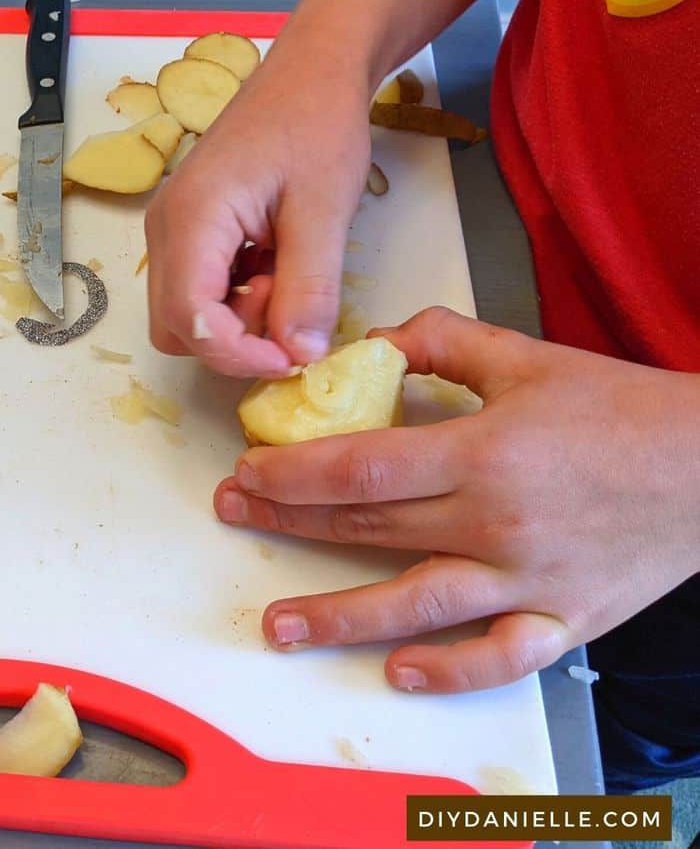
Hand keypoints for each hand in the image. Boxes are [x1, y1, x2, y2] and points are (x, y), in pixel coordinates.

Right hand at [145, 47, 370, 375]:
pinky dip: (242, 299)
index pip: (188, 319)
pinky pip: (204, 291)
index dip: (238, 355)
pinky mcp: (194, 233)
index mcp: (193, 218)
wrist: (311, 75)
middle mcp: (168, 229)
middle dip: (236, 340)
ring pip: (189, 314)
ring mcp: (176, 231)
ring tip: (288, 278)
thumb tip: (300, 354)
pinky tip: (279, 267)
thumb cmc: (317, 126)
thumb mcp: (324, 211)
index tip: (292, 359)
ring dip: (240, 320)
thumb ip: (309, 288)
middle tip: (291, 304)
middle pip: (178, 327)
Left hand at [215, 308, 699, 691]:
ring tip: (279, 625)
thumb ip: (446, 343)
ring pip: (416, 606)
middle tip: (239, 518)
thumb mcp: (529, 357)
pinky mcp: (562, 618)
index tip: (248, 472)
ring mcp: (528, 581)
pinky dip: (449, 670)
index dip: (295, 473)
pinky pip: (497, 657)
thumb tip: (378, 345)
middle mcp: (496, 523)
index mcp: (484, 451)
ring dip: (339, 617)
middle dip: (292, 523)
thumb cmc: (621, 407)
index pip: (363, 468)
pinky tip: (401, 671)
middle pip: (371, 530)